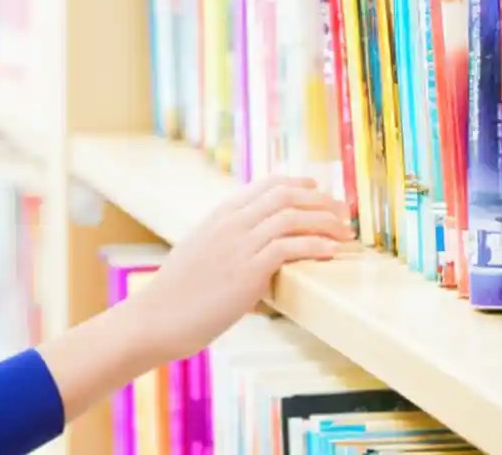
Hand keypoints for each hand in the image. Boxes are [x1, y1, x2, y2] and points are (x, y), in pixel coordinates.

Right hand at [127, 176, 352, 362]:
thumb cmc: (178, 293)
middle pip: (286, 195)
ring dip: (325, 222)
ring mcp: (238, 245)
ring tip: (344, 234)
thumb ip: (226, 242)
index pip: (267, 185)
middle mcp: (230, 223)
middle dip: (321, 200)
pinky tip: (330, 252)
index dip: (300, 185)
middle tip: (343, 213)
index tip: (320, 192)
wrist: (157, 317)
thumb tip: (254, 249)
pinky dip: (316, 245)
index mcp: (219, 215)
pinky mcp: (247, 271)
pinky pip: (290, 247)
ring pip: (292, 216)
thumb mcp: (200, 252)